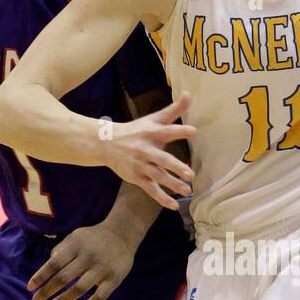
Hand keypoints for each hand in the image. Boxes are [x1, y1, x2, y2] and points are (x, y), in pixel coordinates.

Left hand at [28, 222, 134, 299]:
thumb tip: (46, 269)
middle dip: (47, 291)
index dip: (40, 277)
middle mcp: (88, 257)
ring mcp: (102, 269)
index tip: (30, 288)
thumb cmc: (93, 238)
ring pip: (79, 289)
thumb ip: (60, 250)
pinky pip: (99, 297)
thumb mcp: (75, 237)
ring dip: (63, 299)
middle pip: (63, 278)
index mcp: (76, 246)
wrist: (123, 234)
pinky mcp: (114, 279)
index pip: (54, 264)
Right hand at [101, 92, 194, 208]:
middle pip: (162, 159)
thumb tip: (189, 93)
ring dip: (172, 184)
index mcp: (152, 133)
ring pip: (158, 177)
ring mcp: (141, 165)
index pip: (168, 131)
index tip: (194, 131)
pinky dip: (162, 198)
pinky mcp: (137, 177)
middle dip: (176, 166)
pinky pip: (151, 190)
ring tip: (187, 190)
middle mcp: (146, 149)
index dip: (180, 131)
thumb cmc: (136, 130)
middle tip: (190, 174)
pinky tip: (174, 205)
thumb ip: (173, 110)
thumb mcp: (153, 119)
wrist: (106, 144)